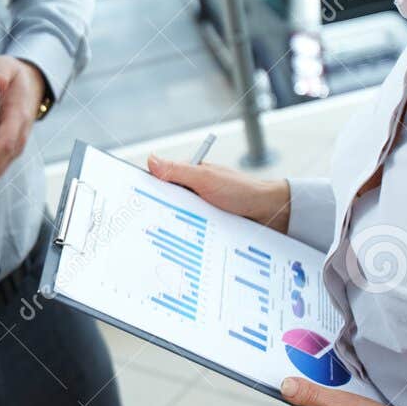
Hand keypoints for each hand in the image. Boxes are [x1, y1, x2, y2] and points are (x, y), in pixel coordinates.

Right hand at [147, 153, 291, 233]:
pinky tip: (184, 245)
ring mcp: (200, 212)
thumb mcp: (206, 179)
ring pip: (177, 222)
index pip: (159, 182)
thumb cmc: (243, 191)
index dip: (146, 192)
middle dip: (158, 214)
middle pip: (165, 205)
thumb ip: (178, 171)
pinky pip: (192, 234)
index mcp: (190, 178)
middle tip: (149, 225)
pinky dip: (189, 238)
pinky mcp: (208, 228)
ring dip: (176, 228)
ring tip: (169, 237)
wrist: (271, 214)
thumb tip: (151, 160)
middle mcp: (193, 194)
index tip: (135, 202)